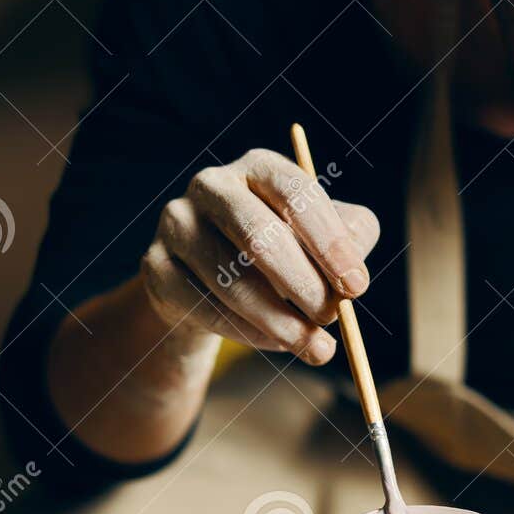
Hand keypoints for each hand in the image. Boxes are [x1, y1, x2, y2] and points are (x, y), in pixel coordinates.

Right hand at [141, 148, 379, 365]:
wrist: (212, 278)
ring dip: (279, 319)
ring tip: (314, 345)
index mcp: (260, 167)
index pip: (295, 194)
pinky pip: (204, 307)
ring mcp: (178, 223)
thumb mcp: (324, 239)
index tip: (357, 286)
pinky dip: (248, 333)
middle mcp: (213, 185)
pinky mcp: (157, 265)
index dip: (329, 242)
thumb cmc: (283, 251)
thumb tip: (351, 278)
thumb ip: (351, 244)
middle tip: (331, 318)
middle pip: (257, 233)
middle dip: (302, 283)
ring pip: (230, 279)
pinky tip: (278, 343)